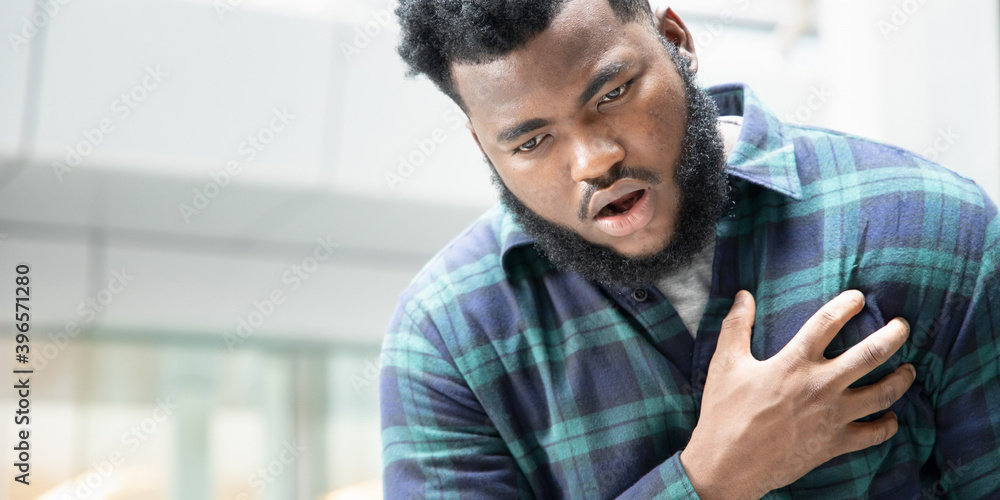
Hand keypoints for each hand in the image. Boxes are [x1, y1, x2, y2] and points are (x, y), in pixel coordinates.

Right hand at [679, 290, 914, 498]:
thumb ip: (736, 326)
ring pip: (883, 393)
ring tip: (909, 369)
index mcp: (794, 362)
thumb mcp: (725, 363)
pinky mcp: (834, 444)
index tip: (859, 297)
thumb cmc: (724, 412)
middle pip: (870, 354)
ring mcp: (832, 416)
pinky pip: (874, 434)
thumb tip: (743, 296)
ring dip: (901, 379)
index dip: (846, 304)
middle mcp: (820, 385)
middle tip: (902, 326)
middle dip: (893, 336)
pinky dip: (888, 425)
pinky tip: (892, 418)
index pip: (828, 322)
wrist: (728, 464)